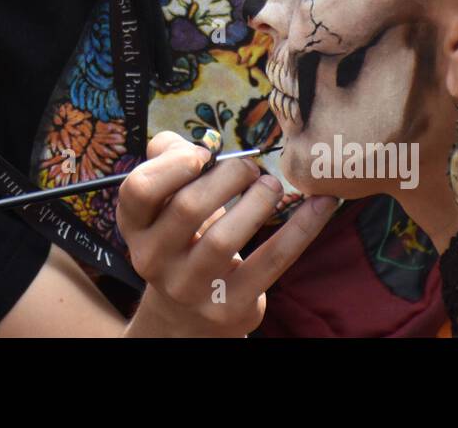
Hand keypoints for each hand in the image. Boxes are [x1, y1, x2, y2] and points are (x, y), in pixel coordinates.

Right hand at [118, 131, 337, 336]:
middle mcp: (153, 259)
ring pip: (225, 239)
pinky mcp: (230, 306)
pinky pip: (271, 261)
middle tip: (250, 168)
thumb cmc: (183, 236)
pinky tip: (323, 204)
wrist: (187, 313)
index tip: (203, 154)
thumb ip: (170, 159)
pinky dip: (302, 228)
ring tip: (271, 186)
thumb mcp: (165, 202)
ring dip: (258, 201)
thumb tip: (202, 143)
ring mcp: (190, 288)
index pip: (137, 189)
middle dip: (228, 176)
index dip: (171, 164)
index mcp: (135, 226)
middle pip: (187, 207)